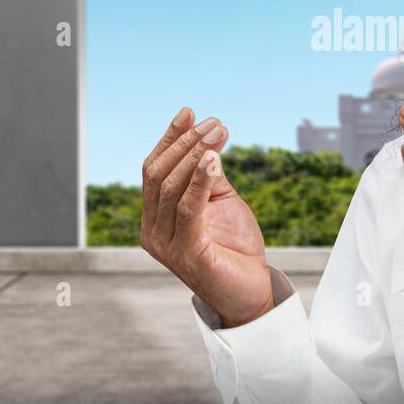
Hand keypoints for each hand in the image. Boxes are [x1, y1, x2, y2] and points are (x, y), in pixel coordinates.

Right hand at [140, 108, 273, 327]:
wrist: (251, 292)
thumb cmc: (234, 248)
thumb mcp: (222, 202)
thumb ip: (210, 176)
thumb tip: (207, 145)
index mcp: (155, 217)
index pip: (153, 170)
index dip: (170, 139)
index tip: (189, 112)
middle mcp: (152, 230)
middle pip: (158, 175)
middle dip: (185, 143)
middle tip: (214, 123)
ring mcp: (166, 244)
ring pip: (171, 188)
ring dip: (195, 155)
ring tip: (218, 133)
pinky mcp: (186, 253)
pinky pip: (188, 210)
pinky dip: (199, 181)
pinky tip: (213, 160)